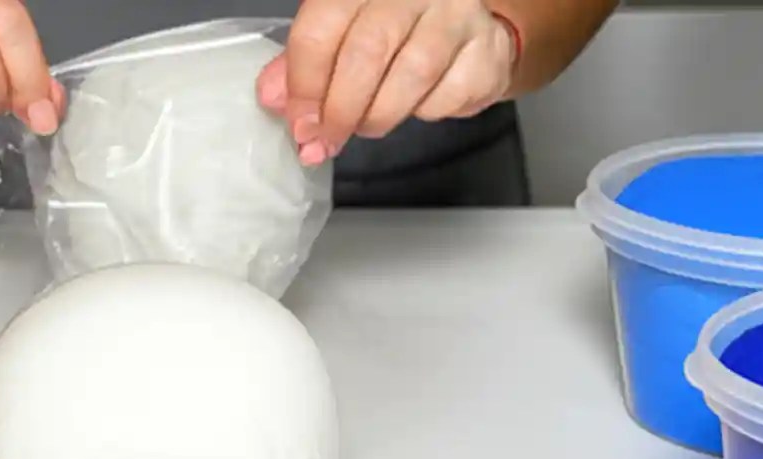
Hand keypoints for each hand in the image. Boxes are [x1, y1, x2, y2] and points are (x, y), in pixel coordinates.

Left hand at [257, 0, 517, 164]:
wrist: (463, 24)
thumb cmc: (392, 28)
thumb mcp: (338, 33)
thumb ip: (304, 62)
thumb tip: (274, 97)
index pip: (321, 27)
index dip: (305, 84)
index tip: (300, 125)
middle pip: (367, 52)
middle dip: (340, 110)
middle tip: (326, 140)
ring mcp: (457, 12)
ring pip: (411, 75)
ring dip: (379, 115)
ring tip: (366, 125)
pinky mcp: (488, 47)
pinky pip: (449, 95)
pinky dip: (425, 113)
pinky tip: (415, 105)